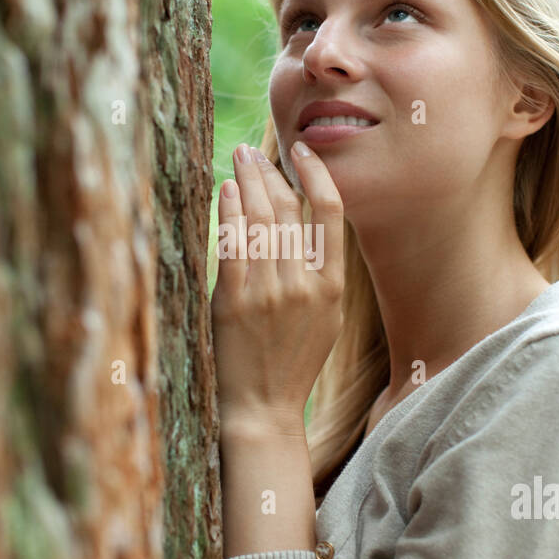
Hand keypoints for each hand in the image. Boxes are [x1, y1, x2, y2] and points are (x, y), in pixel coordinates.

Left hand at [211, 141, 344, 428]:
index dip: (315, 174)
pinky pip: (233, 245)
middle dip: (270, 172)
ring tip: (239, 160)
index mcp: (332, 286)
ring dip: (249, 182)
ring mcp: (268, 293)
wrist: (265, 407)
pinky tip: (227, 191)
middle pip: (289, 209)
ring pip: (261, 221)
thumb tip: (308, 220)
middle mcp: (304, 285)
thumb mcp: (325, 317)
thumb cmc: (294, 360)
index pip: (330, 212)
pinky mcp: (234, 302)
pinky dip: (230, 212)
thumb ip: (322, 271)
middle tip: (253, 151)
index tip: (300, 151)